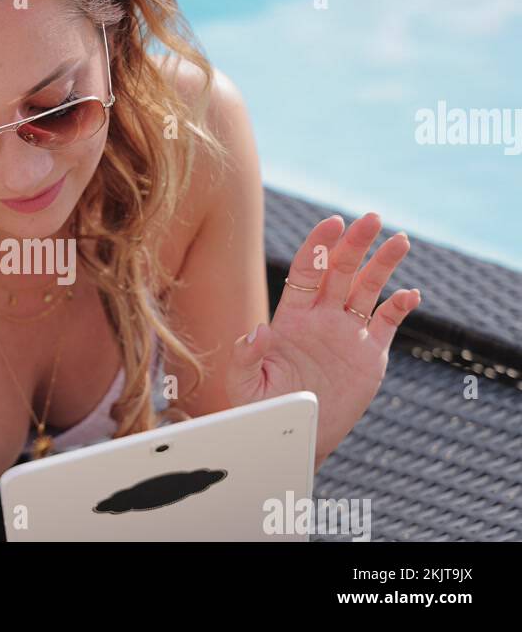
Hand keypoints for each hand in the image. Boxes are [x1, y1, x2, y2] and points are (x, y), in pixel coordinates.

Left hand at [224, 213, 421, 467]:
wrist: (292, 436)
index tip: (332, 224)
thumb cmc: (261, 409)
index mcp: (290, 317)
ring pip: (367, 288)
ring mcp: (347, 332)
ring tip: (399, 240)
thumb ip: (246, 356)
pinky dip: (399, 307)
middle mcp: (321, 317)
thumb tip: (257, 331)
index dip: (318, 246)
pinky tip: (409, 295)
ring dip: (383, 264)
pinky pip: (387, 322)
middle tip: (372, 219)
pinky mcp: (370, 353)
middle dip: (355, 244)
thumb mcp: (245, 384)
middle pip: (340, 271)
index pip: (306, 271)